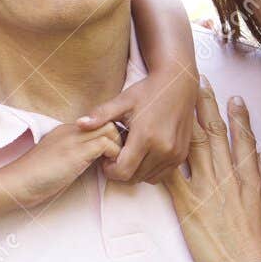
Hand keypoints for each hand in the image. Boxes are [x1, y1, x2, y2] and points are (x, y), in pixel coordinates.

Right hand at [0, 122, 122, 207]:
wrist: (16, 182)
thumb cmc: (33, 179)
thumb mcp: (57, 161)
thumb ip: (73, 155)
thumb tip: (91, 161)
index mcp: (66, 131)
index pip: (97, 123)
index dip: (108, 138)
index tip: (108, 156)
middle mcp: (71, 130)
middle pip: (108, 121)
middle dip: (118, 140)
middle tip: (115, 160)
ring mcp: (73, 139)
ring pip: (111, 129)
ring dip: (118, 148)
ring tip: (111, 165)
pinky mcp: (76, 152)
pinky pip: (107, 144)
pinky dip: (113, 157)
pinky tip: (106, 170)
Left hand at [77, 63, 197, 183]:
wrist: (178, 83)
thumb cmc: (147, 91)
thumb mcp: (122, 101)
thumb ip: (100, 115)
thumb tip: (79, 124)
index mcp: (145, 137)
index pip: (122, 171)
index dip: (109, 169)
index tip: (106, 157)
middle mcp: (163, 149)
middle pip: (134, 178)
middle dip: (120, 170)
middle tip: (115, 155)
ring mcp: (174, 154)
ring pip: (147, 178)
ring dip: (135, 171)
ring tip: (129, 153)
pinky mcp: (182, 155)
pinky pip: (161, 174)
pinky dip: (149, 170)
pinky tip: (143, 154)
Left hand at [162, 79, 260, 261]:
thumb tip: (259, 156)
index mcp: (249, 179)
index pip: (243, 139)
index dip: (238, 116)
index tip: (232, 96)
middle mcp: (228, 177)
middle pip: (216, 134)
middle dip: (207, 107)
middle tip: (199, 84)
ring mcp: (207, 190)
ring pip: (195, 146)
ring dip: (186, 121)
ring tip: (179, 101)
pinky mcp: (188, 206)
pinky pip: (172, 176)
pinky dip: (162, 158)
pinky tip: (152, 141)